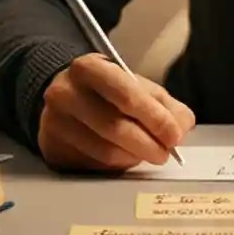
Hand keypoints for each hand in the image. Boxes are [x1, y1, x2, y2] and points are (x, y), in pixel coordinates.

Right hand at [37, 53, 194, 171]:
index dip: (155, 118)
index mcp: (88, 68)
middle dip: (148, 144)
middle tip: (165, 153)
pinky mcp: (53, 149)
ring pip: (105, 151)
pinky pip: (93, 165)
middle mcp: (65, 93)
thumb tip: (180, 129)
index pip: (126, 95)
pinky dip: (117, 166)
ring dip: (134, 157)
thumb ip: (166, 105)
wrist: (66, 98)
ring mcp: (54, 123)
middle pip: (115, 127)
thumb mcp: (138, 87)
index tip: (174, 135)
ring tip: (148, 154)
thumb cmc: (108, 92)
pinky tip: (125, 157)